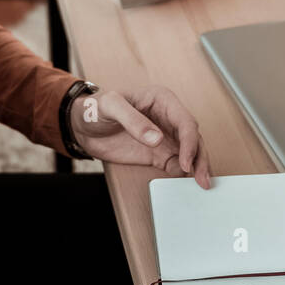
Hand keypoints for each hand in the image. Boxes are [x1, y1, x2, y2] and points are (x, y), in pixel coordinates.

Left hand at [70, 85, 211, 188]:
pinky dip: (184, 175)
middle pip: (193, 138)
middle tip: (202, 179)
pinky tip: (186, 185)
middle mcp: (168, 117)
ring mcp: (165, 136)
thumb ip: (133, 121)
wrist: (82, 125)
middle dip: (200, 158)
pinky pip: (177, 164)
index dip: (189, 142)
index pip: (184, 121)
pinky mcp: (158, 153)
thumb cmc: (96, 108)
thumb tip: (157, 138)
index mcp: (162, 99)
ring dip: (197, 168)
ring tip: (201, 185)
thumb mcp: (110, 107)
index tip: (185, 162)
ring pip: (190, 152)